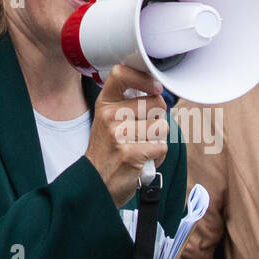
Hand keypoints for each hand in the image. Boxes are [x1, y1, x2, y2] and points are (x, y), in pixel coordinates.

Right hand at [84, 64, 169, 206]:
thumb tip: (159, 92)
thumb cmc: (109, 151)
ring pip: (162, 126)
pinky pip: (162, 146)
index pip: (121, 74)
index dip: (144, 78)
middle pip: (156, 102)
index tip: (154, 88)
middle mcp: (109, 116)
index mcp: (105, 104)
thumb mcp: (109, 121)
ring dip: (158, 139)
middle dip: (158, 118)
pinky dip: (158, 156)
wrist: (96, 184)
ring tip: (141, 147)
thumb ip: (129, 104)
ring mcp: (119, 134)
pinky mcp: (130, 153)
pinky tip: (143, 160)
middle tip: (142, 133)